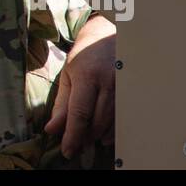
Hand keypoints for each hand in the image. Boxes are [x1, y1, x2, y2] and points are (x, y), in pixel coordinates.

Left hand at [44, 14, 115, 158]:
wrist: (107, 35)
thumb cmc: (85, 55)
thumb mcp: (68, 76)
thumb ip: (60, 104)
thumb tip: (52, 129)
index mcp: (87, 75)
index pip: (79, 114)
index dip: (72, 136)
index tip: (67, 150)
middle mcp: (108, 81)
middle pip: (97, 121)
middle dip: (85, 138)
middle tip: (75, 146)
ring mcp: (123, 86)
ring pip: (111, 122)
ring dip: (98, 136)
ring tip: (87, 140)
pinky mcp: (132, 90)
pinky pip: (122, 118)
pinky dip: (112, 130)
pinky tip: (103, 134)